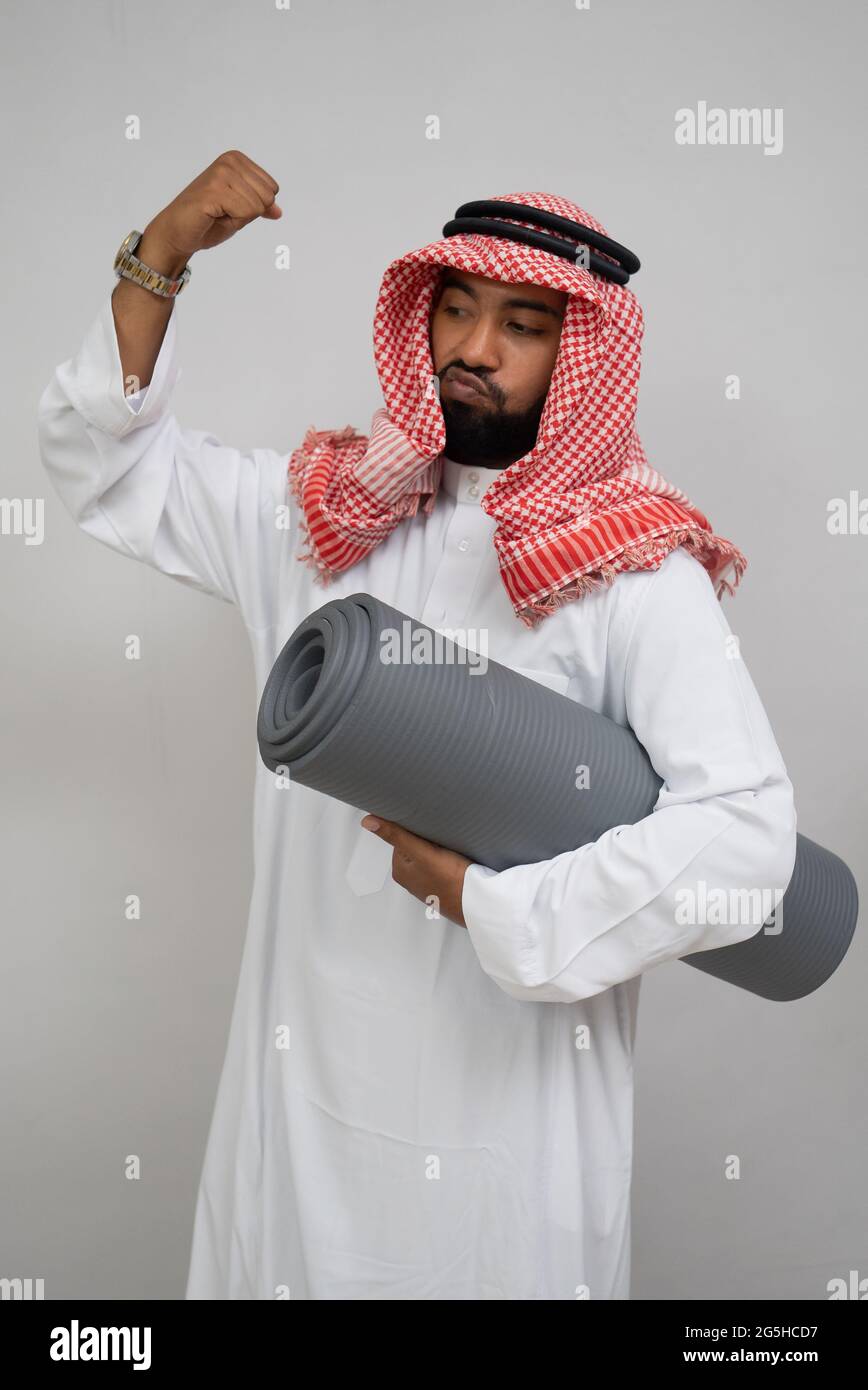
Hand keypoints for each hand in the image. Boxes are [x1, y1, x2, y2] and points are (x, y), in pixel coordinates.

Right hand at [141, 150, 281, 270]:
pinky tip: (213, 215)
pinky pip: (244, 212)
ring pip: (257, 206)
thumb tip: (279, 211)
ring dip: (238, 218)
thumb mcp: (242, 212)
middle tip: (224, 212)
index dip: (256, 206)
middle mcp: (229, 161)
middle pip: (267, 197)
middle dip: (249, 213)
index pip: (272, 188)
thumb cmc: (208, 220)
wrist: (178, 232)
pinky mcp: (214, 190)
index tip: (232, 206)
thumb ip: (260, 207)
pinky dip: (232, 221)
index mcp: (237, 160)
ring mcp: (221, 173)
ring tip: (217, 213)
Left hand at [360, 815, 471, 926]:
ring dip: (440, 846)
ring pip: (430, 853)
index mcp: (400, 870)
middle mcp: (411, 877)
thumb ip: (396, 836)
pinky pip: (443, 862)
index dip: (414, 827)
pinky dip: (449, 856)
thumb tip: (368, 821)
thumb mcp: (421, 853)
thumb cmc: (451, 881)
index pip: (401, 836)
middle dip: (428, 837)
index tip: (426, 823)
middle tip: (441, 834)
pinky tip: (458, 856)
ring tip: (452, 845)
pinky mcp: (445, 883)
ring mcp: (429, 881)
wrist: (479, 903)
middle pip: (416, 844)